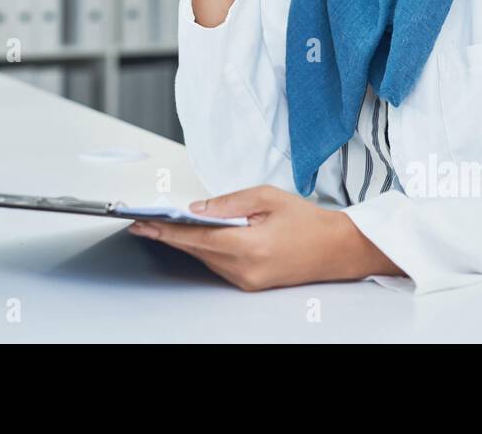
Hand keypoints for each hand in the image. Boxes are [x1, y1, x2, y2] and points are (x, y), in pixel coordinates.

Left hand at [127, 185, 402, 290]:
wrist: (338, 249)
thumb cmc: (307, 220)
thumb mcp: (268, 197)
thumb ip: (229, 202)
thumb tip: (196, 208)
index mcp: (250, 247)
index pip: (197, 238)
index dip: (166, 230)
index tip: (143, 223)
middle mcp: (245, 270)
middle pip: (196, 250)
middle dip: (169, 235)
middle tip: (143, 221)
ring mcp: (247, 281)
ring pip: (205, 259)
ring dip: (185, 242)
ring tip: (161, 225)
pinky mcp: (250, 284)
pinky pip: (218, 265)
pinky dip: (204, 250)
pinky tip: (193, 237)